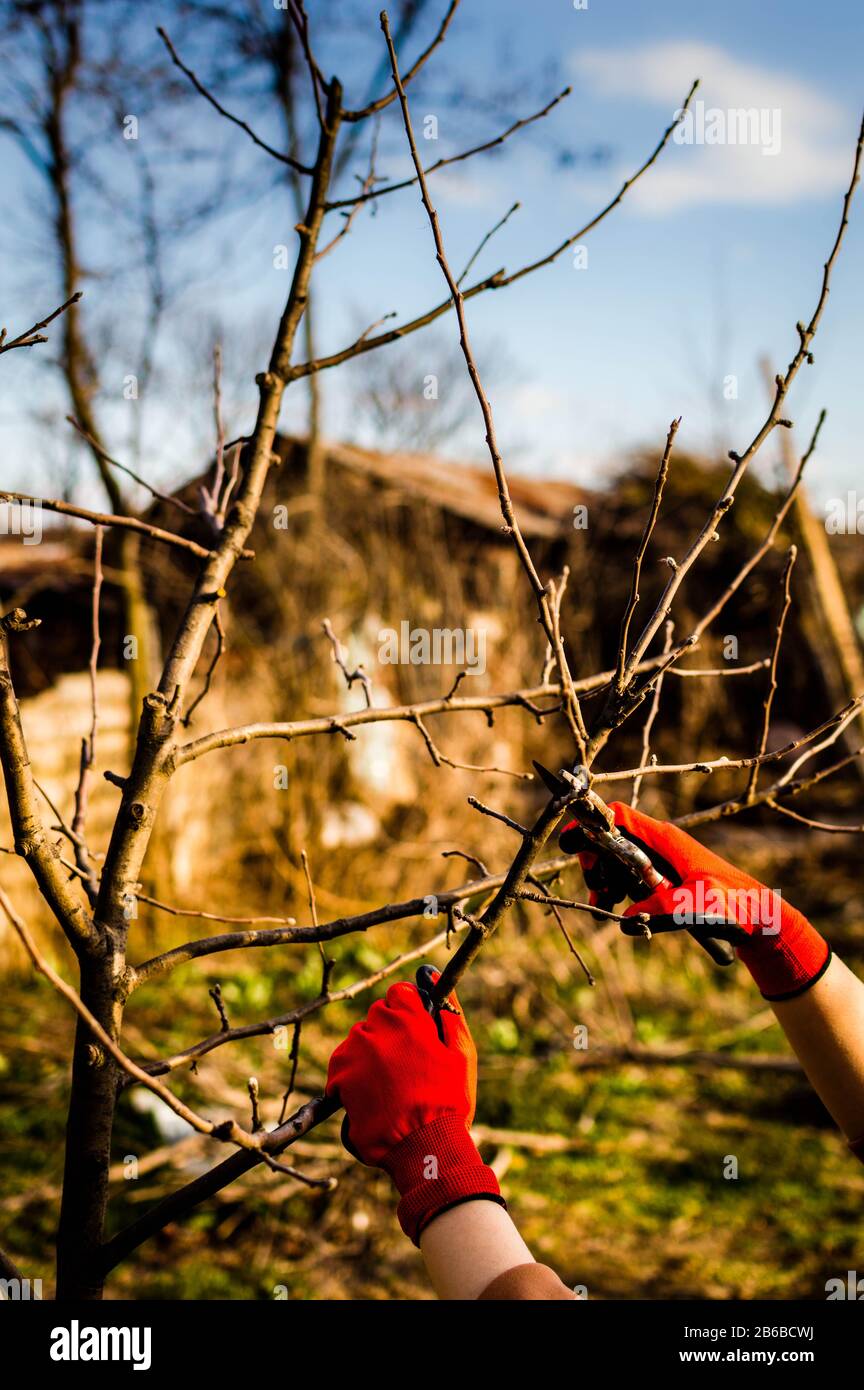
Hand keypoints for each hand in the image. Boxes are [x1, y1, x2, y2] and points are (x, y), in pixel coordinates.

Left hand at [325, 974, 503, 1243]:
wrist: (425, 1149)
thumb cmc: (450, 1101)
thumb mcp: (462, 1053)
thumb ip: (448, 1011)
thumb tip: (432, 976)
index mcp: (409, 1019)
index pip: (400, 993)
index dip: (408, 1009)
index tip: (415, 1027)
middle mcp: (378, 1030)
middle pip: (377, 1015)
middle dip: (390, 1031)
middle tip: (406, 1062)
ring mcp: (356, 1054)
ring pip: (358, 1039)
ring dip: (370, 1052)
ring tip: (391, 1083)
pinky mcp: (340, 1079)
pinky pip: (342, 1065)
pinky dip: (352, 1074)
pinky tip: (372, 1093)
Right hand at [560, 802, 829, 1000]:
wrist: (760, 915)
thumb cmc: (735, 903)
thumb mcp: (696, 904)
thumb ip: (661, 907)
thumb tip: (626, 917)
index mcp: (666, 840)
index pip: (620, 816)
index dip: (592, 824)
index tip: (572, 843)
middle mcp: (662, 844)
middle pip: (614, 837)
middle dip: (595, 859)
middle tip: (594, 887)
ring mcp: (663, 860)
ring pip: (621, 858)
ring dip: (606, 877)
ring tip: (603, 902)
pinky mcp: (667, 878)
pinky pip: (633, 876)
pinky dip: (620, 888)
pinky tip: (620, 908)